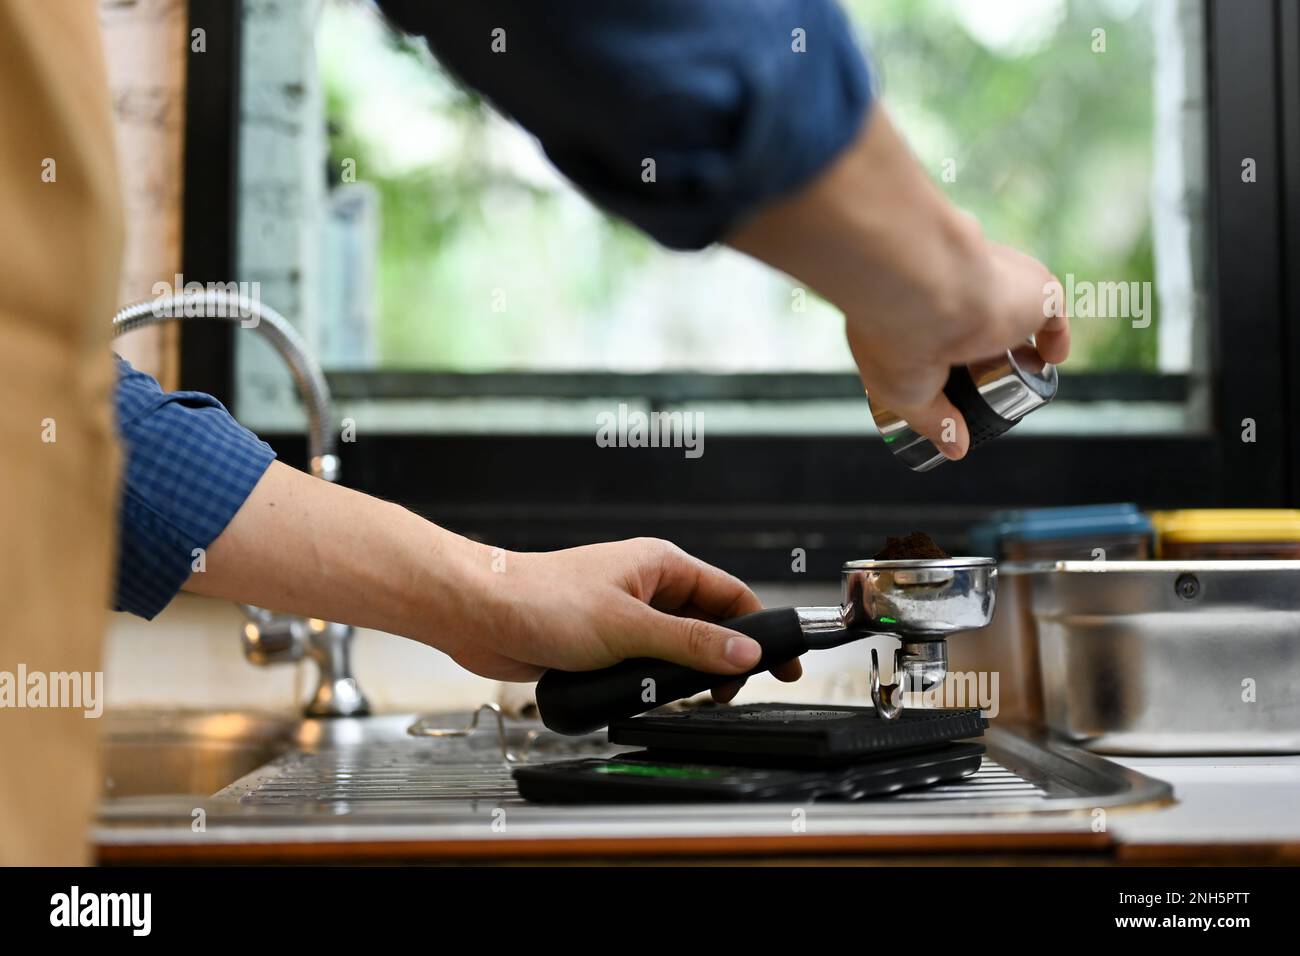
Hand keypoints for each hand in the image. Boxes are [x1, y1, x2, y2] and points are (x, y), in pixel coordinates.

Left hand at [192, 467, 800, 701]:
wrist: (476, 612)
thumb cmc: (541, 598)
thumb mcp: (629, 626)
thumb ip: (690, 643)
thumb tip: (746, 653)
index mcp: (661, 566)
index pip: (731, 595)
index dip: (759, 629)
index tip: (783, 663)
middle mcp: (646, 587)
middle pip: (706, 626)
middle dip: (718, 660)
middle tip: (725, 693)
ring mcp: (623, 616)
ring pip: (673, 651)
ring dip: (678, 676)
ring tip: (674, 695)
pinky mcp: (599, 643)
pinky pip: (640, 667)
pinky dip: (647, 685)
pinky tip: (639, 697)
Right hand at [844, 232, 1070, 458]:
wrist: (923, 295)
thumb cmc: (898, 338)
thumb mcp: (903, 393)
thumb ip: (931, 421)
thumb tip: (953, 449)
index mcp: (919, 305)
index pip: (942, 329)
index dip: (951, 356)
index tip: (955, 385)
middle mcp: (960, 290)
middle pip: (980, 325)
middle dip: (985, 352)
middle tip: (986, 388)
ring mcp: (998, 287)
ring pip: (1016, 317)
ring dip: (1018, 347)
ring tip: (1018, 379)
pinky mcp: (1034, 290)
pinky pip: (1053, 314)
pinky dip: (1054, 337)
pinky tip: (1051, 358)